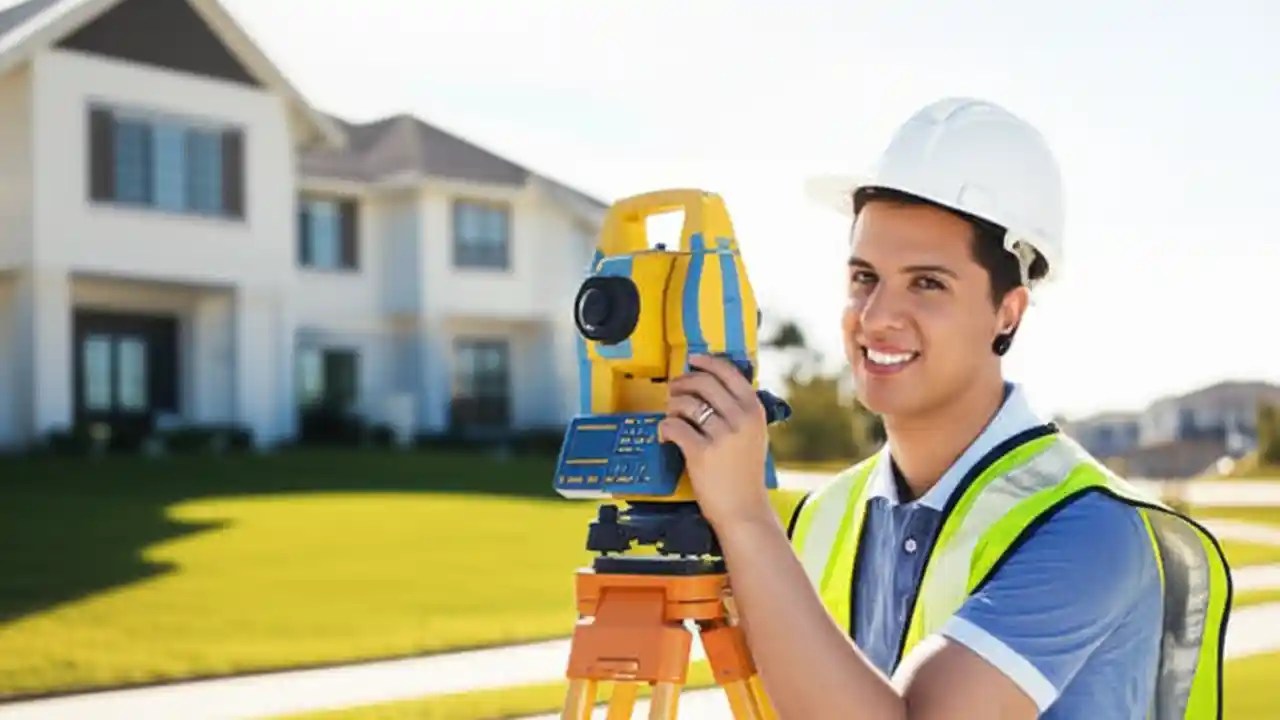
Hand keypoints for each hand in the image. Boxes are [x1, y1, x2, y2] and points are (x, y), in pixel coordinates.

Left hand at [658, 354, 771, 530]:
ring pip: (685, 403)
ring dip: (672, 406)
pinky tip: (666, 434)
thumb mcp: (754, 434)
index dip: (707, 362)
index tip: (693, 360)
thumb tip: (711, 384)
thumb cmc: (745, 474)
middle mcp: (740, 419)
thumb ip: (739, 410)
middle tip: (673, 389)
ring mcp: (721, 436)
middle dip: (683, 382)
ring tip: (672, 415)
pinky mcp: (701, 453)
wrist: (744, 509)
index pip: (729, 373)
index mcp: (754, 411)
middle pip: (704, 383)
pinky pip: (674, 426)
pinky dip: (665, 428)